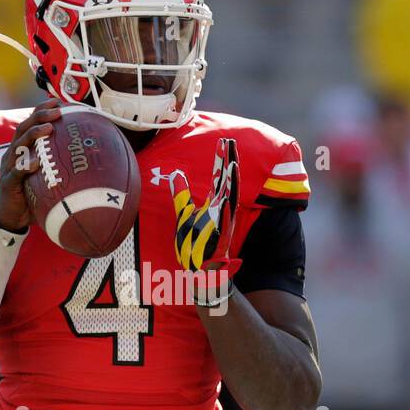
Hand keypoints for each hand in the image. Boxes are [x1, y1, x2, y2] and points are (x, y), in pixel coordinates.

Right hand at [0, 98, 61, 230]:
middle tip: (57, 110)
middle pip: (23, 129)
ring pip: (18, 146)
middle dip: (39, 116)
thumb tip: (87, 160)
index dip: (41, 111)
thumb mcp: (45, 176)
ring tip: (49, 128)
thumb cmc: (31, 195)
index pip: (29, 124)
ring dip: (33, 135)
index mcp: (22, 150)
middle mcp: (14, 154)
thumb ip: (58, 166)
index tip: (57, 102)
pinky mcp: (8, 183)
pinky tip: (34, 162)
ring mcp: (9, 167)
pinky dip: (25, 166)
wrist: (10, 217)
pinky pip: (16, 172)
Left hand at [169, 137, 241, 276]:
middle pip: (226, 180)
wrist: (200, 267)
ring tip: (233, 161)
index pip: (218, 176)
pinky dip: (228, 203)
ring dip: (232, 179)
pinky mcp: (222, 232)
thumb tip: (176, 173)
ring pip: (230, 195)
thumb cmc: (194, 242)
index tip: (223, 142)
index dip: (220, 159)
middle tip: (231, 141)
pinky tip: (228, 191)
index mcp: (213, 202)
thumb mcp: (184, 212)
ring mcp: (223, 219)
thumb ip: (182, 193)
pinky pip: (226, 215)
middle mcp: (221, 208)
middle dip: (229, 161)